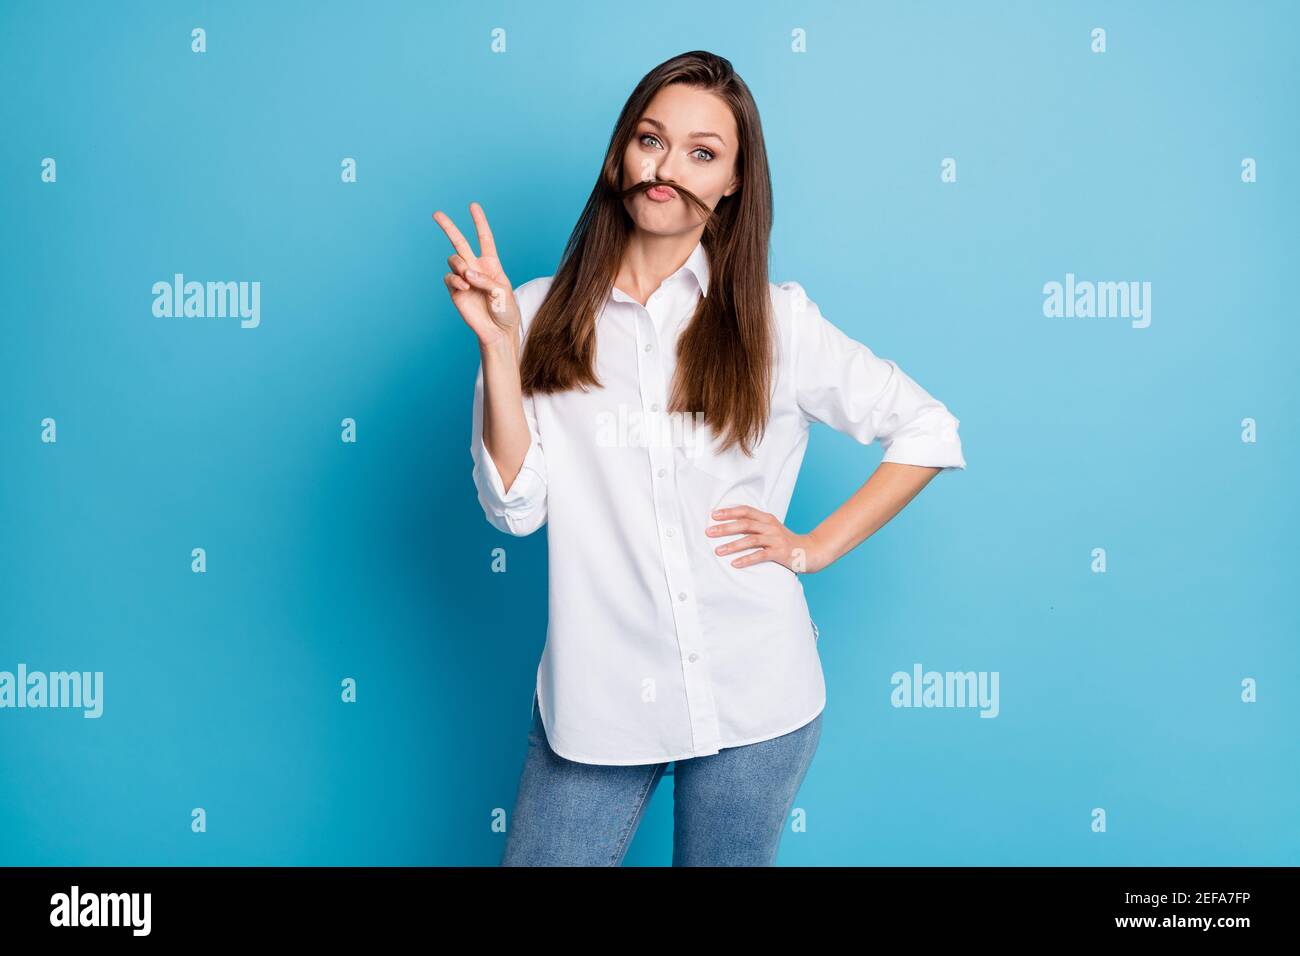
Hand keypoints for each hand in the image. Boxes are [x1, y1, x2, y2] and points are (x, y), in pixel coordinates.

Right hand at [433, 202, 521, 349]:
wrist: (497, 331)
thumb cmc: (505, 311)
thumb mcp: (502, 292)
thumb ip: (485, 279)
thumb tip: (466, 272)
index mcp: (491, 264)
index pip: (484, 238)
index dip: (479, 222)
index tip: (473, 206)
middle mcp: (476, 267)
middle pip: (460, 242)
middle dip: (448, 227)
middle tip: (436, 214)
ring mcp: (464, 278)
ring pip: (454, 259)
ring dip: (460, 265)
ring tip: (469, 280)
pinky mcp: (455, 290)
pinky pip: (449, 277)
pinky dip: (456, 279)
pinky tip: (465, 287)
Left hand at [706, 506, 829, 573]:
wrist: (811, 551)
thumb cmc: (786, 542)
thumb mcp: (771, 530)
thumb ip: (756, 527)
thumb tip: (732, 527)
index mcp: (767, 519)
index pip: (746, 511)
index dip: (729, 511)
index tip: (713, 515)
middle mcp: (771, 526)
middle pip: (745, 524)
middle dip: (725, 528)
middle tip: (709, 532)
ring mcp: (776, 539)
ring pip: (750, 539)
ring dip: (732, 545)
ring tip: (718, 551)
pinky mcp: (779, 553)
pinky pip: (760, 555)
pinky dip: (746, 559)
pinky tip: (735, 563)